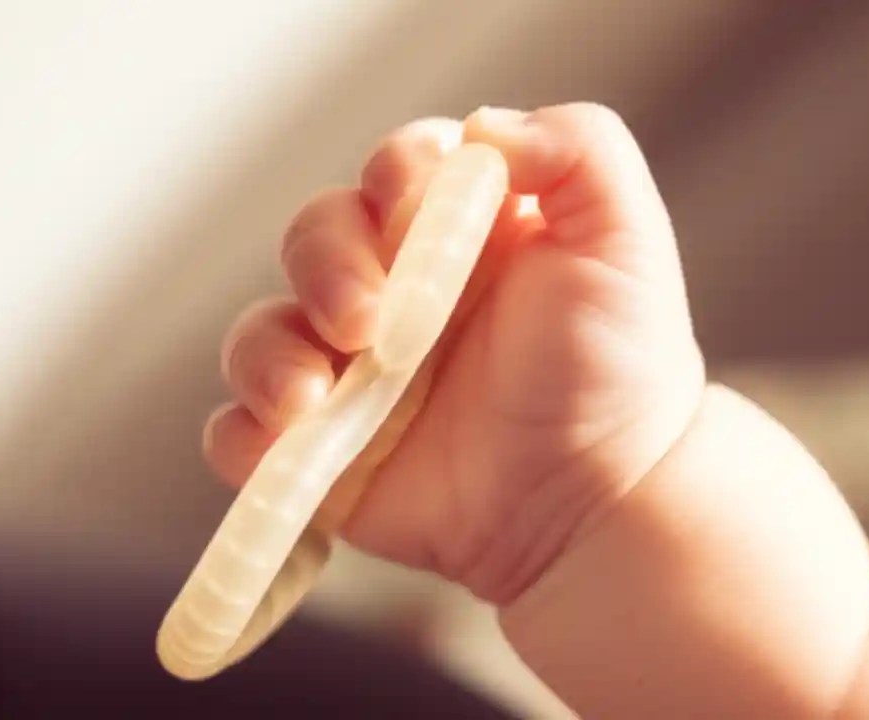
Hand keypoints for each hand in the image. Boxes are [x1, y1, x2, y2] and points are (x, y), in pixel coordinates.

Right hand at [203, 103, 702, 603]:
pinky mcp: (323, 451)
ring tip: (312, 398)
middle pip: (314, 239)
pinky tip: (289, 447)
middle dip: (326, 265)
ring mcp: (352, 374)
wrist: (603, 496)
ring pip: (262, 334)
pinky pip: (245, 434)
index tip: (405, 206)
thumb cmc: (618, 365)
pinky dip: (247, 438)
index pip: (395, 171)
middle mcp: (394, 291)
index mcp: (457, 231)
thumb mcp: (623, 237)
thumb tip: (484, 129)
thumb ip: (577, 148)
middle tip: (368, 323)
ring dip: (268, 356)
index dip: (390, 175)